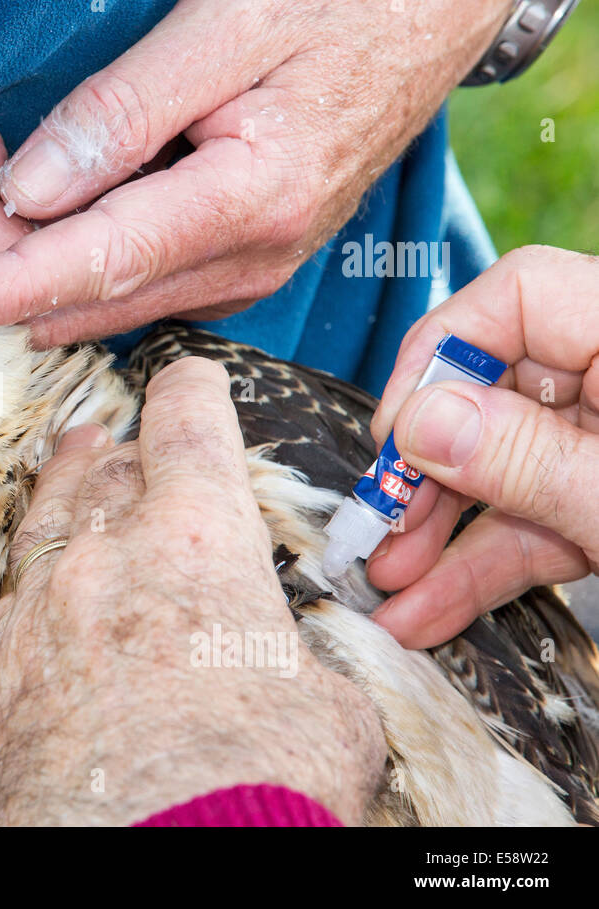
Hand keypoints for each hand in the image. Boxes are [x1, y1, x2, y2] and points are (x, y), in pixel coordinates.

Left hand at [0, 0, 525, 347]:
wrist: (435, 4)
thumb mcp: (227, 26)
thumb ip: (122, 114)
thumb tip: (31, 191)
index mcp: (248, 202)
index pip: (95, 264)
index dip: (1, 289)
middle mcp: (247, 259)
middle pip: (84, 295)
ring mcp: (245, 268)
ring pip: (102, 300)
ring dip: (31, 252)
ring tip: (1, 156)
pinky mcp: (236, 260)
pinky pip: (132, 283)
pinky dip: (73, 255)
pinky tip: (58, 195)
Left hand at [0, 357, 384, 824]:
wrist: (155, 856)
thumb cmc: (257, 786)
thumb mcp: (329, 709)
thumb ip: (300, 658)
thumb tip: (292, 669)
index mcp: (196, 537)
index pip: (188, 423)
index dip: (191, 389)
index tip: (188, 378)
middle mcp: (106, 556)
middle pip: (111, 468)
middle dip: (131, 450)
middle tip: (134, 443)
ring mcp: (43, 609)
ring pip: (48, 521)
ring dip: (66, 488)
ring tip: (73, 462)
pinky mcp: (1, 671)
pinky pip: (11, 603)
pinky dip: (33, 587)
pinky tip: (38, 593)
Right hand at [368, 246, 598, 648]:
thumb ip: (528, 459)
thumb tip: (418, 422)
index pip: (518, 296)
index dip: (440, 355)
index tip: (397, 436)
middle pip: (492, 393)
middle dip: (425, 470)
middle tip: (375, 524)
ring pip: (505, 471)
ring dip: (438, 532)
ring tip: (385, 585)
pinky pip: (534, 524)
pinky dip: (481, 567)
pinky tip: (427, 612)